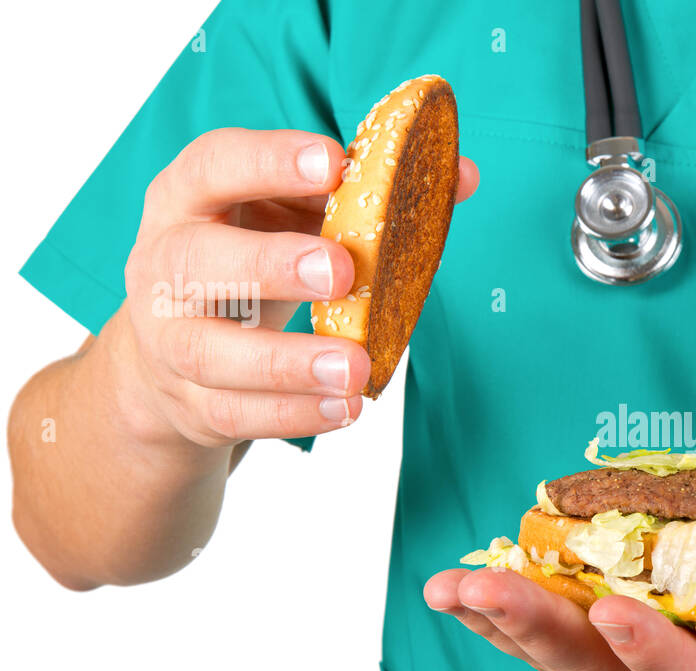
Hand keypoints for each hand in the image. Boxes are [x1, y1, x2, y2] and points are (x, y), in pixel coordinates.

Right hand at [114, 127, 478, 447]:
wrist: (170, 352)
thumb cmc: (249, 261)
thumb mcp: (291, 219)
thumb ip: (363, 196)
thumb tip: (461, 178)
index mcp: (188, 199)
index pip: (212, 165)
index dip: (268, 161)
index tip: (333, 163)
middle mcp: (163, 266)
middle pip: (196, 262)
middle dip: (269, 265)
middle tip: (340, 271)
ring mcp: (168, 340)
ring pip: (212, 352)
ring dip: (288, 362)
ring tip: (356, 367)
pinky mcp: (189, 403)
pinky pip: (235, 413)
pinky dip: (293, 414)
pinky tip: (345, 409)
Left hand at [423, 547, 695, 670]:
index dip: (656, 652)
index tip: (611, 609)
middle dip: (542, 632)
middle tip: (481, 589)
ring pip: (574, 660)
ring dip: (508, 624)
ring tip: (451, 588)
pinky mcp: (631, 645)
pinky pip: (567, 637)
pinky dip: (516, 614)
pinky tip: (470, 589)